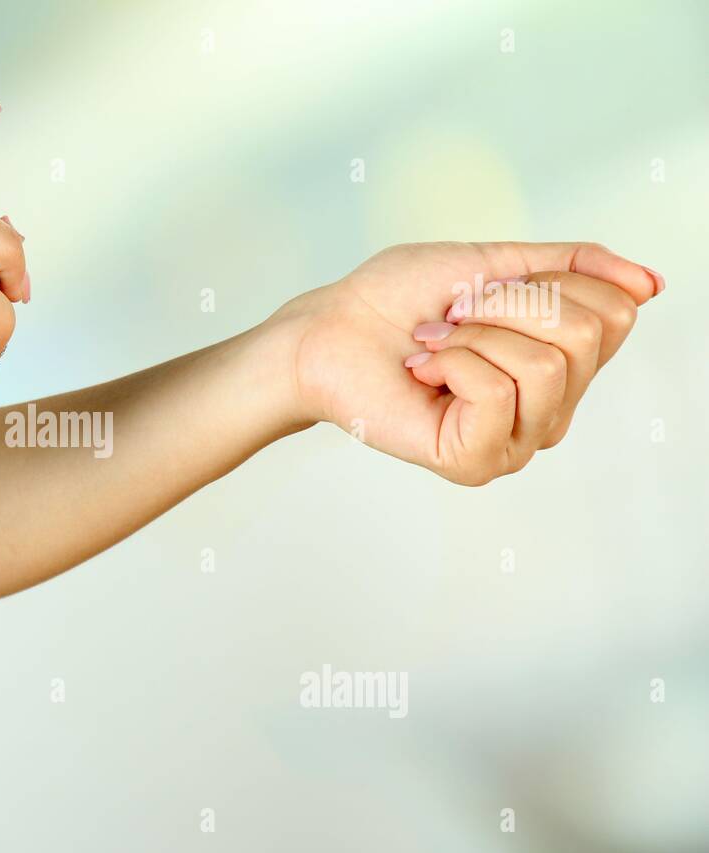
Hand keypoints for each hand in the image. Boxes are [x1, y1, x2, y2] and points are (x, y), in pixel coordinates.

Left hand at [273, 242, 661, 484]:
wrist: (329, 329)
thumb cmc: (398, 298)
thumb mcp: (494, 263)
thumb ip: (574, 268)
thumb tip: (651, 283)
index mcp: (561, 365)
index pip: (615, 313)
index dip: (548, 282)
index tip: (484, 292)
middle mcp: (548, 411)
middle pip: (590, 337)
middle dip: (510, 306)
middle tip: (453, 319)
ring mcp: (514, 441)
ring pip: (548, 367)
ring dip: (475, 336)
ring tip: (432, 345)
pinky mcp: (474, 462)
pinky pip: (499, 394)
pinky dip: (452, 364)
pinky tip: (421, 372)